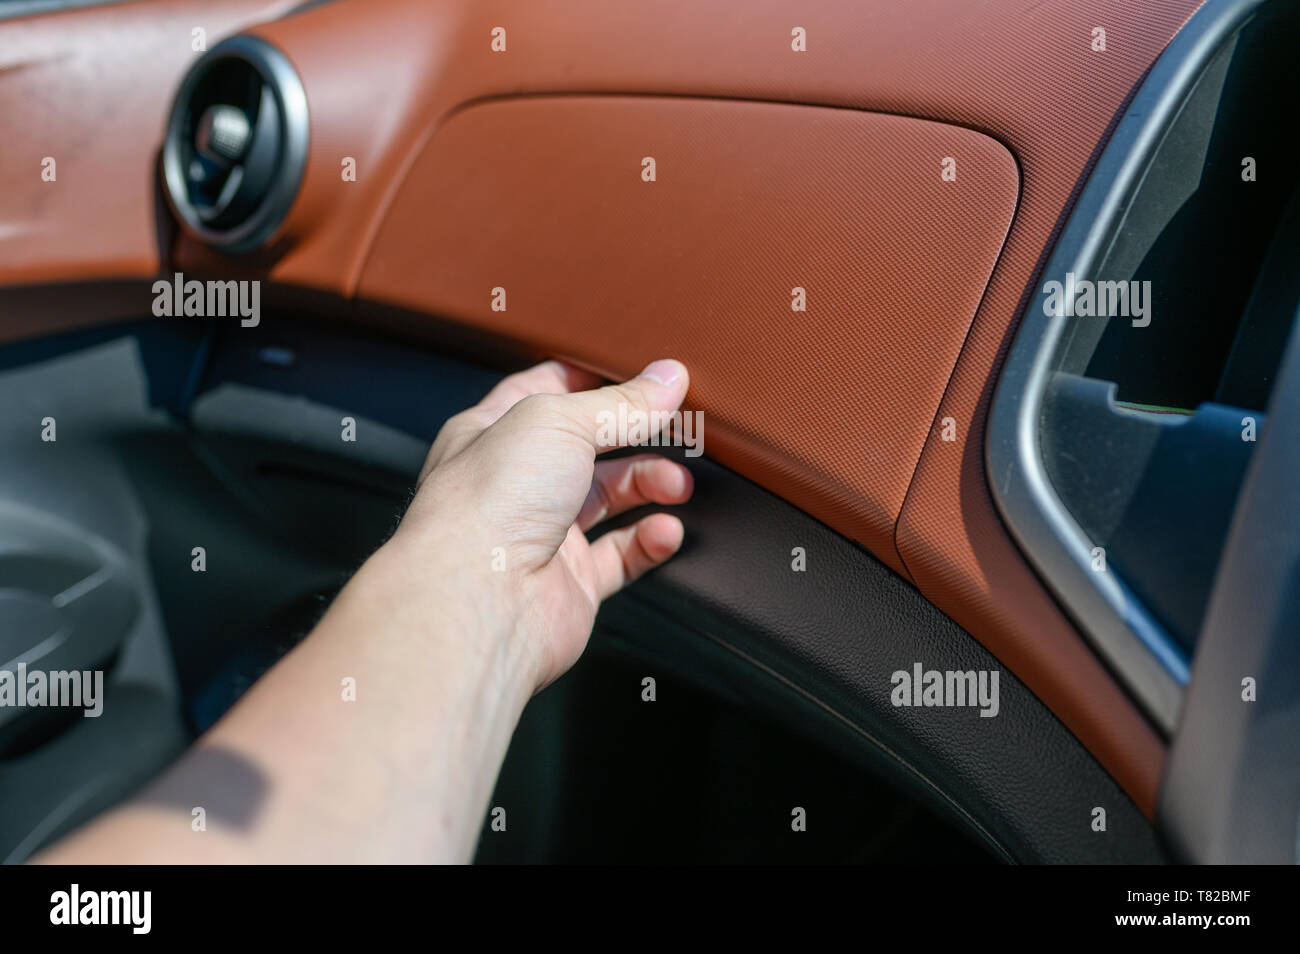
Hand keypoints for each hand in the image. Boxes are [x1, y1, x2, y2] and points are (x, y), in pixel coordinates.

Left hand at [389, 358, 694, 690]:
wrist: (481, 600)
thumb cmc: (491, 503)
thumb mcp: (560, 421)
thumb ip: (621, 403)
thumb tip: (668, 377)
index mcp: (493, 431)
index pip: (545, 391)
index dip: (591, 377)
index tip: (641, 373)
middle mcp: (515, 482)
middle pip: (588, 446)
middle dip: (635, 436)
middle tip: (679, 429)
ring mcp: (542, 534)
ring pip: (608, 498)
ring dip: (650, 485)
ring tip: (678, 484)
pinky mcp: (569, 583)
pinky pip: (619, 556)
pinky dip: (648, 541)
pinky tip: (666, 530)